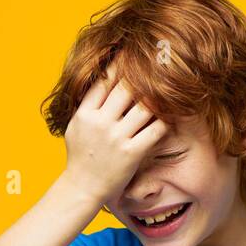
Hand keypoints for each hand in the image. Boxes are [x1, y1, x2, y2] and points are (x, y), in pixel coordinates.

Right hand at [61, 75, 170, 210]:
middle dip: (143, 76)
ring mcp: (116, 138)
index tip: (133, 57)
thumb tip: (102, 80)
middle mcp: (100, 123)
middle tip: (159, 68)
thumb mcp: (76, 126)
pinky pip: (155, 129)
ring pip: (144, 106)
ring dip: (157, 98)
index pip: (105, 81)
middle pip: (127, 88)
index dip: (121, 65)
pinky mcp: (132, 153)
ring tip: (168, 91)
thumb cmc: (80, 156)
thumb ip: (88, 104)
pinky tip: (170, 116)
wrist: (82, 189)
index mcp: (85, 114)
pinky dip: (165, 120)